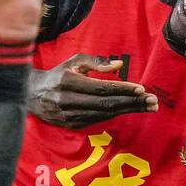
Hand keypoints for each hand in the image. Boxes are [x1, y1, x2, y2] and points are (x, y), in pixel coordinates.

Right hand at [28, 54, 157, 128]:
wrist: (32, 95)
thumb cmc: (58, 74)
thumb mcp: (74, 61)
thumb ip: (96, 62)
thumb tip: (119, 65)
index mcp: (67, 81)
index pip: (100, 87)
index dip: (122, 89)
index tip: (141, 88)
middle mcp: (67, 100)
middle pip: (106, 103)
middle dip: (132, 102)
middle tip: (153, 101)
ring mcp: (69, 115)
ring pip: (104, 114)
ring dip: (128, 110)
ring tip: (148, 106)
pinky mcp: (71, 125)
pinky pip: (98, 120)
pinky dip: (115, 115)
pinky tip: (129, 110)